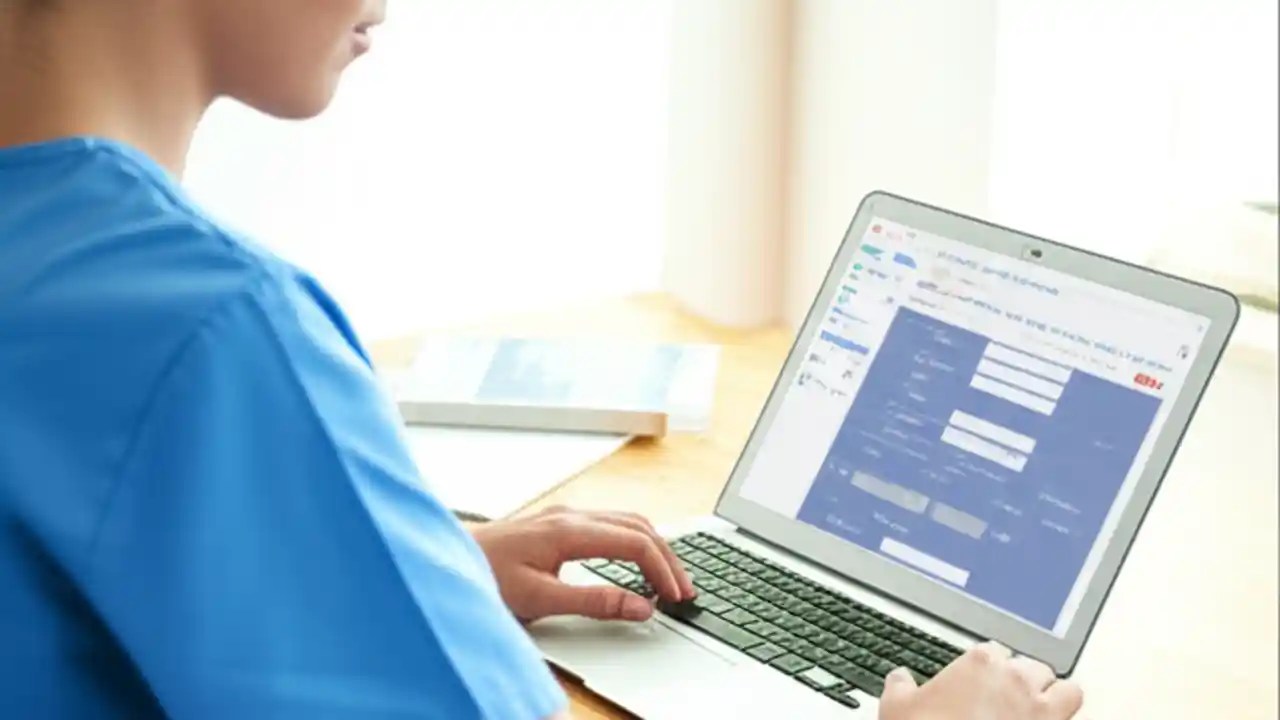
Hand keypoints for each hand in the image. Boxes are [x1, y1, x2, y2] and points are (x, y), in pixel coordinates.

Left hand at [470, 506, 695, 622]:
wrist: (448, 560)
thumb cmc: (485, 576)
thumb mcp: (540, 598)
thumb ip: (593, 601)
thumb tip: (640, 606)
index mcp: (569, 530)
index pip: (635, 542)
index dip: (661, 571)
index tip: (674, 598)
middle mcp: (572, 515)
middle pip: (640, 527)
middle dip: (668, 559)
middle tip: (685, 591)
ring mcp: (567, 515)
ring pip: (629, 521)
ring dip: (655, 548)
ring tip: (669, 580)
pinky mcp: (562, 523)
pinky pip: (614, 524)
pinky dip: (637, 542)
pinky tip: (639, 563)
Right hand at [880, 642, 1083, 719]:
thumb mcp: (897, 707)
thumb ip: (899, 685)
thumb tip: (899, 678)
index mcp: (980, 663)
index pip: (995, 651)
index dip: (989, 667)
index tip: (981, 682)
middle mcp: (1016, 680)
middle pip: (1034, 667)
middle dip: (1025, 680)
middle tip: (1011, 698)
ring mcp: (1041, 709)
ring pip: (1067, 690)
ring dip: (1057, 697)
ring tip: (1043, 709)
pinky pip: (1073, 719)